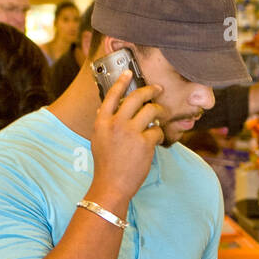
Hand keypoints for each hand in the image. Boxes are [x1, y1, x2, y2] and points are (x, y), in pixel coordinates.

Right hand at [90, 70, 163, 209]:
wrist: (111, 185)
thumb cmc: (106, 165)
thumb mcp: (98, 140)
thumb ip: (103, 123)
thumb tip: (103, 109)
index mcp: (102, 122)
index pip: (112, 95)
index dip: (121, 82)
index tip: (129, 73)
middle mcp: (115, 123)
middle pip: (136, 98)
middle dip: (150, 91)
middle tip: (157, 90)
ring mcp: (130, 132)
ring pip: (151, 110)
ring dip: (159, 111)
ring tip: (161, 115)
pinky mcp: (144, 143)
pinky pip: (157, 131)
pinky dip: (159, 134)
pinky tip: (156, 140)